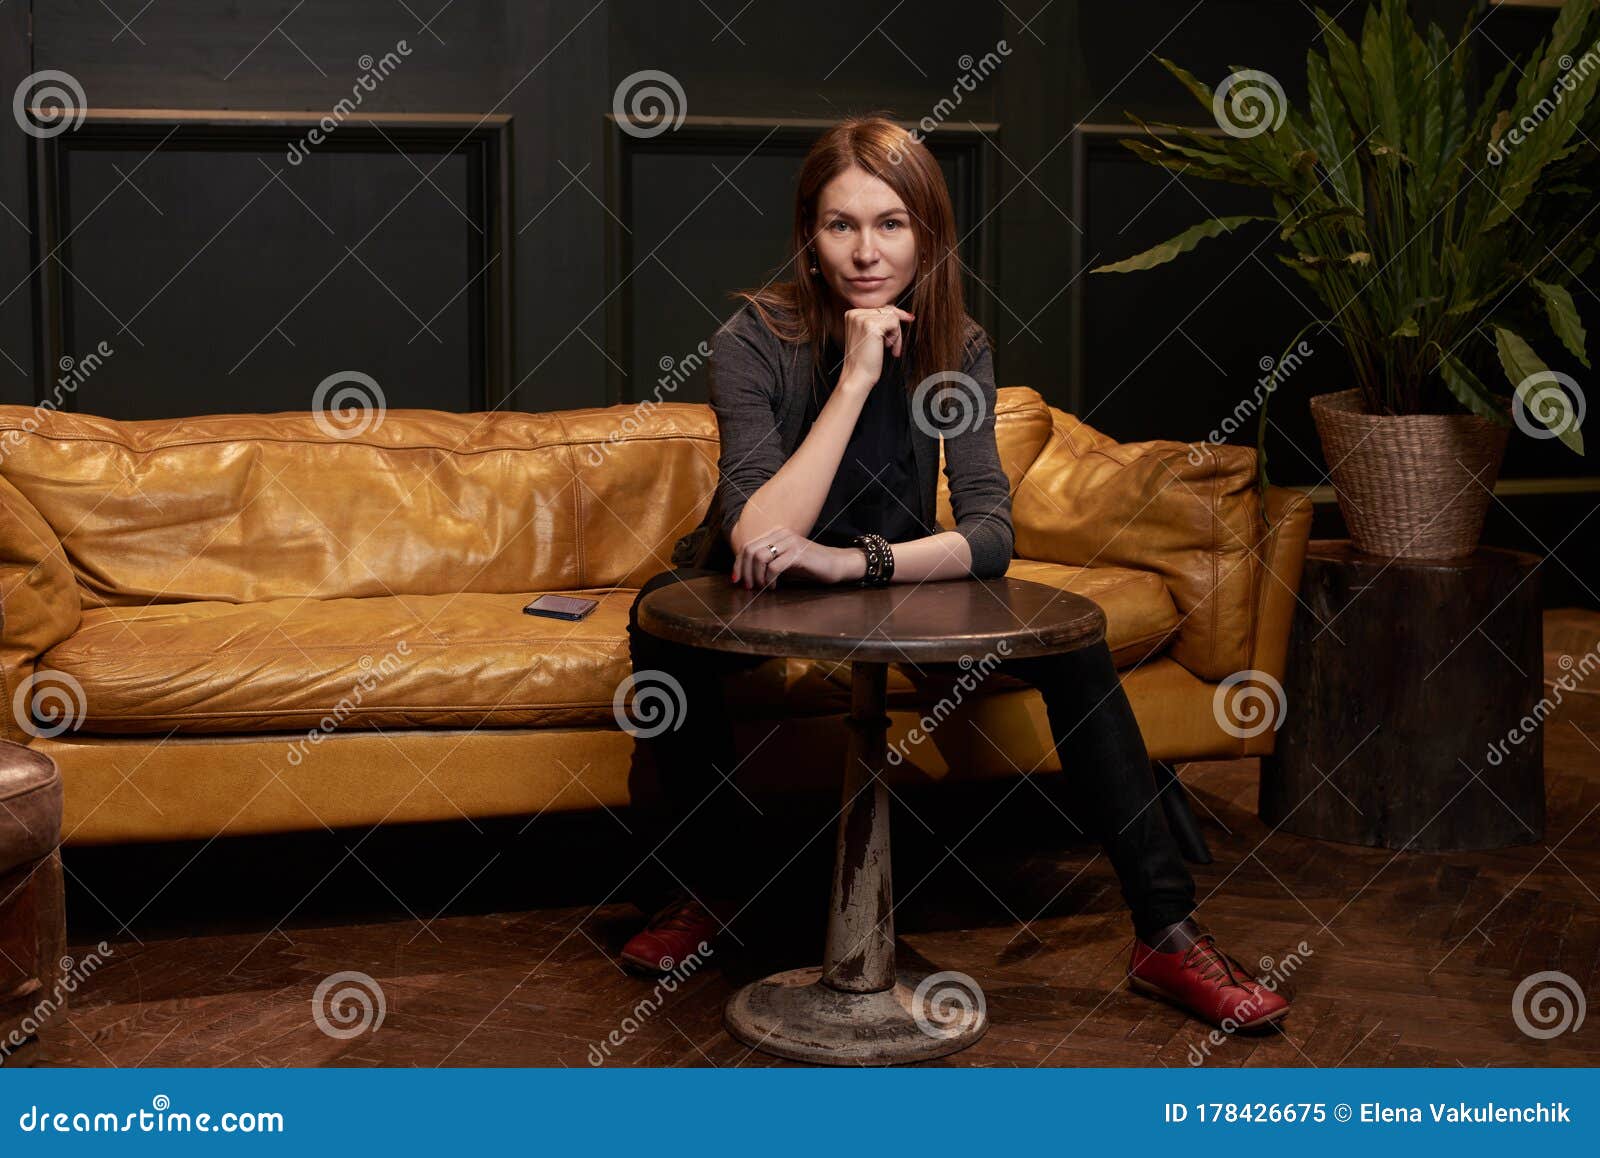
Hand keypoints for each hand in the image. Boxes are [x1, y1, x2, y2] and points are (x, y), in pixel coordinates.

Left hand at [732, 528, 859, 589]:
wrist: (835, 564)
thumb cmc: (808, 566)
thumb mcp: (783, 561)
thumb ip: (765, 563)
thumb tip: (744, 575)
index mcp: (776, 533)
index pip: (748, 546)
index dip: (738, 564)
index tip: (737, 580)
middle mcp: (781, 534)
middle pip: (750, 550)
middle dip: (745, 571)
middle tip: (748, 587)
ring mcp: (790, 542)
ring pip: (759, 557)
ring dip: (756, 576)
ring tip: (762, 587)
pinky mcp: (797, 553)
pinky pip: (774, 567)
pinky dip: (769, 579)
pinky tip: (774, 587)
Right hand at [839, 305, 915, 391]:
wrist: (857, 376)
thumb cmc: (863, 360)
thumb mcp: (869, 336)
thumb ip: (877, 322)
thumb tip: (898, 311)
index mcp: (852, 314)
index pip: (880, 307)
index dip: (894, 317)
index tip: (908, 318)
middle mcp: (855, 314)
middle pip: (887, 310)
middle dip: (895, 328)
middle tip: (893, 345)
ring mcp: (862, 319)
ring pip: (893, 316)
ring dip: (896, 334)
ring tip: (890, 348)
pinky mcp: (871, 326)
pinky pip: (894, 323)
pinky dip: (897, 337)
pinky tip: (889, 348)